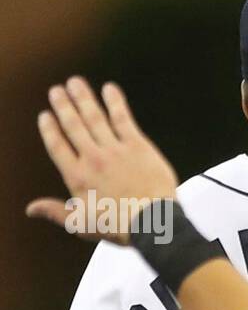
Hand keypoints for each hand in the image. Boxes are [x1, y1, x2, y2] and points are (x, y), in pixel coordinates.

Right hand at [27, 77, 177, 245]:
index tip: (45, 116)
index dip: (49, 129)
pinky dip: (115, 102)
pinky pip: (123, 118)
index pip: (57, 146)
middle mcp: (92, 159)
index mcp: (77, 176)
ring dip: (83, 98)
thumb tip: (31, 209)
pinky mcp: (137, 145)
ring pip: (94, 117)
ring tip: (75, 83)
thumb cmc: (119, 226)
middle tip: (56, 90)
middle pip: (73, 125)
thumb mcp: (81, 224)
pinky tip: (109, 89)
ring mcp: (115, 150)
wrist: (152, 223)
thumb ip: (55, 211)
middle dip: (63, 105)